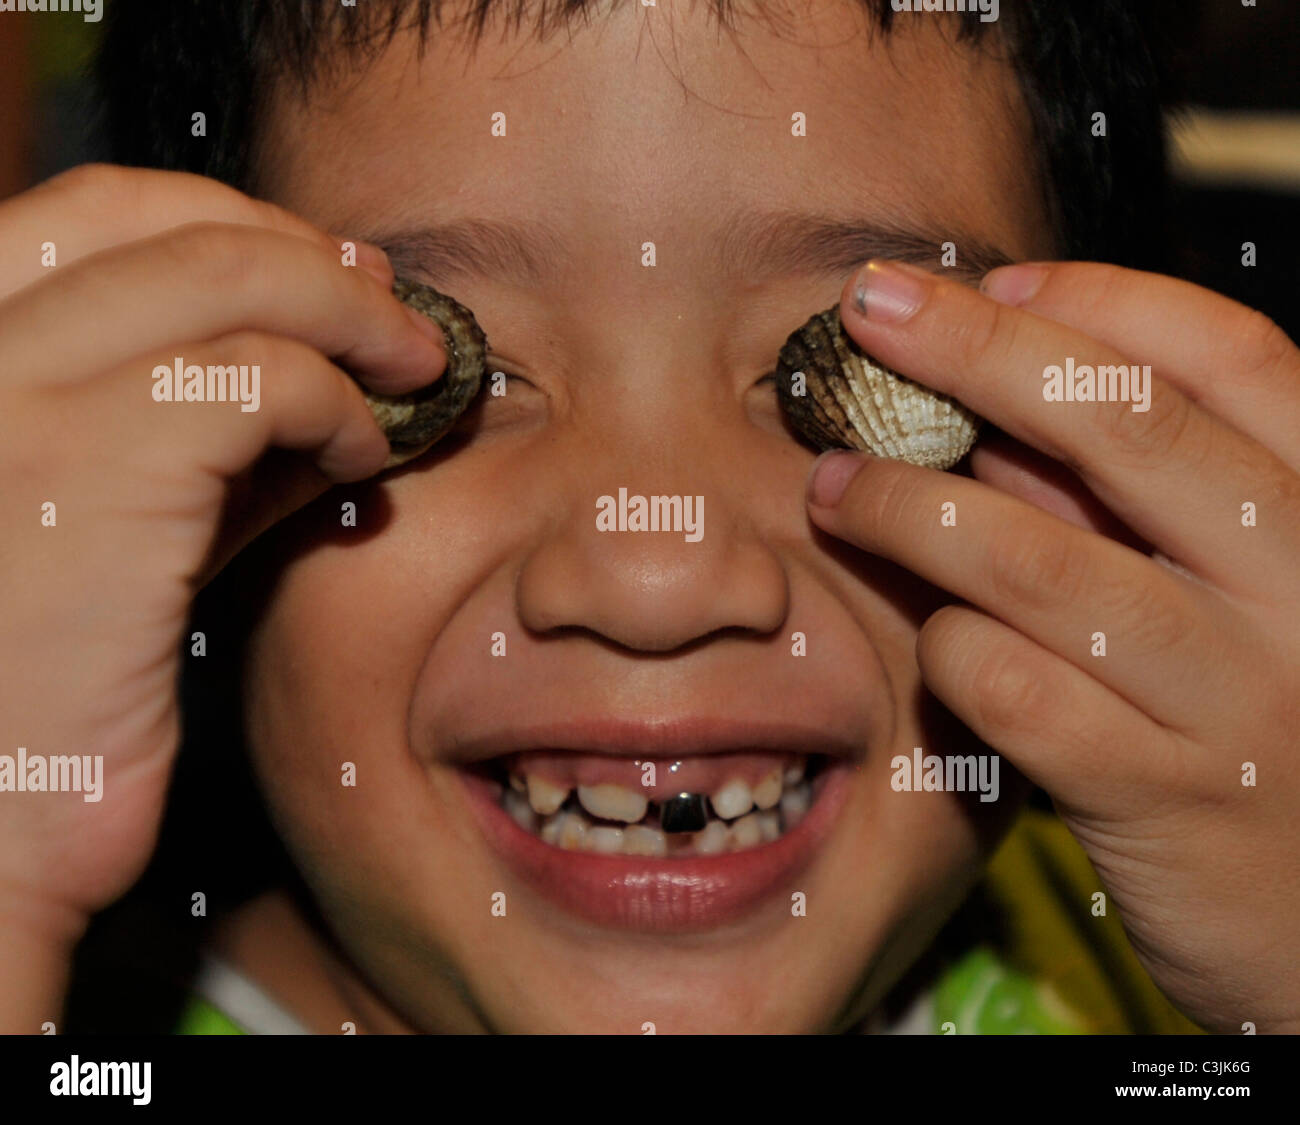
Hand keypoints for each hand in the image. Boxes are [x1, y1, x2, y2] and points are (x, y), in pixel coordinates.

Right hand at [0, 165, 444, 1026]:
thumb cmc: (40, 699)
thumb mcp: (111, 532)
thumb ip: (187, 447)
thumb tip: (316, 382)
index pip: (84, 216)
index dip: (220, 222)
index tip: (320, 270)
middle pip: (146, 216)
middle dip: (295, 251)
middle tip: (390, 308)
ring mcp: (5, 397)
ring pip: (218, 276)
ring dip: (345, 316)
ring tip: (414, 372)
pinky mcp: (89, 466)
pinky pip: (258, 380)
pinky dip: (338, 404)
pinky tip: (363, 460)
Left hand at [805, 258, 1299, 1033]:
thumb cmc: (1254, 722)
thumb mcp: (1231, 590)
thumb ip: (1134, 503)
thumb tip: (986, 406)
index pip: (1230, 356)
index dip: (1100, 299)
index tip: (992, 281)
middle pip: (1127, 425)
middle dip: (977, 350)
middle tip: (870, 308)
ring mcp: (1238, 696)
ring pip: (1041, 561)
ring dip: (913, 504)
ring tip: (834, 485)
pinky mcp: (1161, 797)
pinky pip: (1012, 687)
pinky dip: (946, 646)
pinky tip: (924, 640)